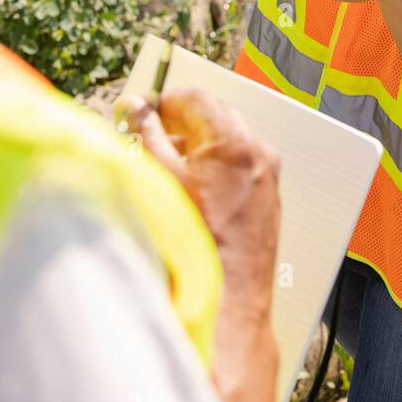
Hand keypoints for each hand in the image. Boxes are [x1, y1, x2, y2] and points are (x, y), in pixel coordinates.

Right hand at [115, 88, 280, 292]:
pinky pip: (238, 169)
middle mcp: (259, 154)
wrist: (226, 302)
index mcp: (235, 144)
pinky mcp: (268, 198)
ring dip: (194, 149)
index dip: (164, 101)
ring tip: (163, 171)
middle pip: (214, 119)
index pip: (197, 99)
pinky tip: (188, 193)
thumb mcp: (160, 180)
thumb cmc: (195, 246)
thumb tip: (134, 109)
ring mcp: (267, 177)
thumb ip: (145, 135)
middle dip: (177, 125)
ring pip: (225, 145)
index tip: (141, 111)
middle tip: (146, 137)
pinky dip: (212, 170)